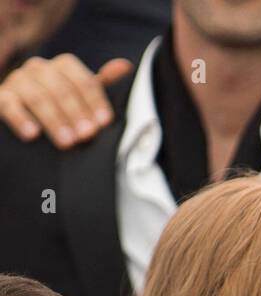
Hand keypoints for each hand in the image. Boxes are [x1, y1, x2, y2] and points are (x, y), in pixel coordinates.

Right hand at [0, 54, 132, 146]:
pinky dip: (21, 118)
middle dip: (76, 112)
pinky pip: (8, 104)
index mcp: (61, 68)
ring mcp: (17, 81)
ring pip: (37, 96)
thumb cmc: (57, 106)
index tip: (104, 122)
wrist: (20, 112)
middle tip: (87, 135)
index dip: (95, 100)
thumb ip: (98, 84)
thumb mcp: (79, 96)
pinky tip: (33, 134)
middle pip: (60, 87)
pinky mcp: (0, 96)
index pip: (81, 79)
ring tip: (67, 142)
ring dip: (54, 120)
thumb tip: (125, 66)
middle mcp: (38, 69)